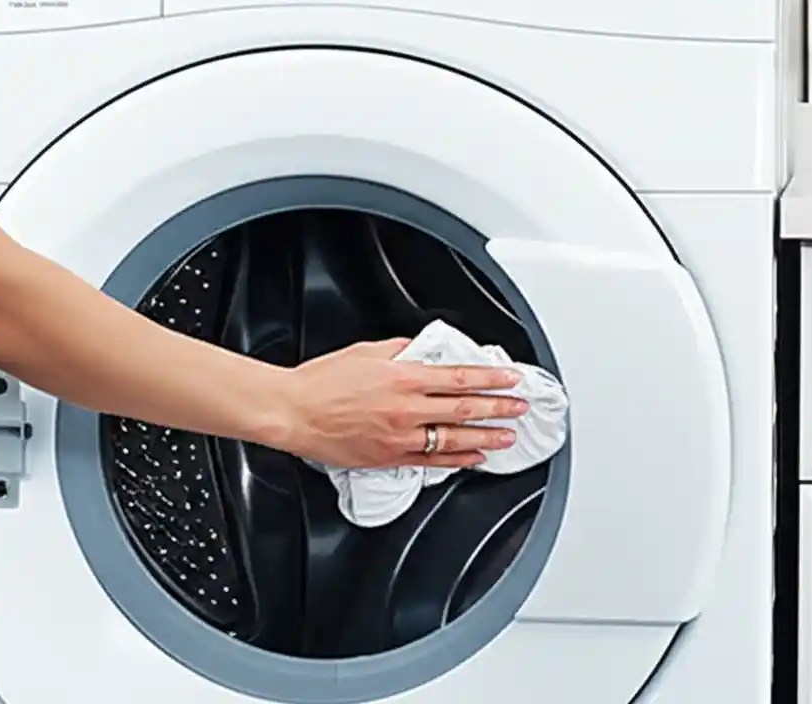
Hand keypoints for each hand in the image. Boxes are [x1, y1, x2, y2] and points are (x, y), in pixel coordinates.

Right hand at [268, 338, 528, 469]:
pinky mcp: (389, 457)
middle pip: (465, 409)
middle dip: (499, 408)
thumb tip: (425, 351)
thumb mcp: (367, 352)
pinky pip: (431, 460)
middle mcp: (406, 409)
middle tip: (520, 408)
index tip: (511, 379)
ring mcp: (399, 437)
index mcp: (403, 377)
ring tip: (508, 436)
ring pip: (454, 438)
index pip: (460, 377)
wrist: (291, 412)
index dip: (491, 378)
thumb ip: (402, 350)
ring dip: (486, 437)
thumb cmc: (321, 382)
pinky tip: (474, 457)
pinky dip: (457, 459)